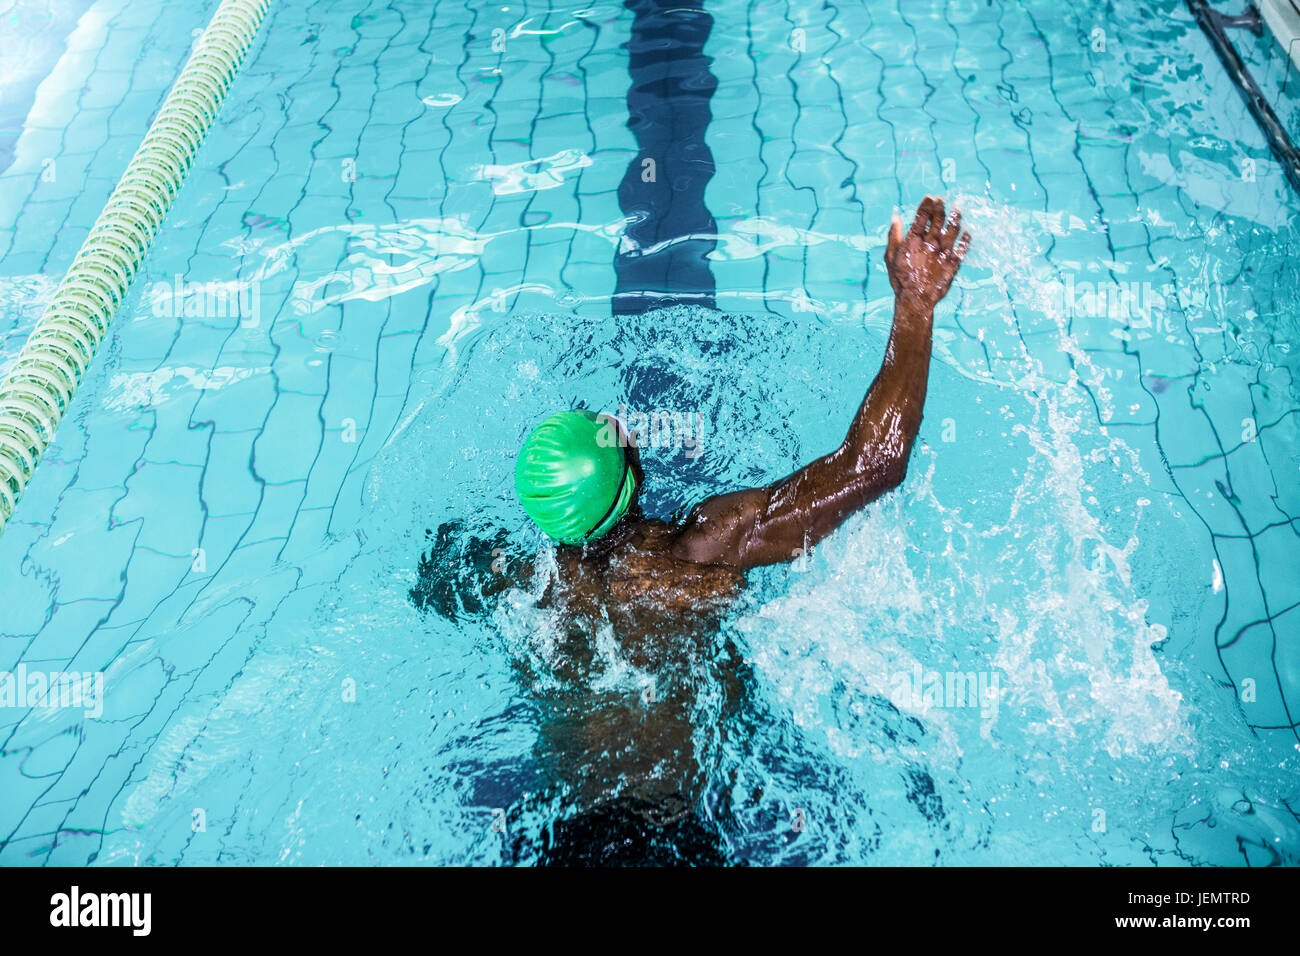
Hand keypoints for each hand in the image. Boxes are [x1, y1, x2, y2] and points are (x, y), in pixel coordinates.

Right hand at [885, 196, 969, 310]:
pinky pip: (963, 247)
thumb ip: (894, 236)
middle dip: (941, 206)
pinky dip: (966, 238)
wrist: (915, 300)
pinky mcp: (954, 263)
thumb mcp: (890, 257)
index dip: (927, 204)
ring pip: (953, 229)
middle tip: (942, 199)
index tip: (930, 197)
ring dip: (956, 216)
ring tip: (957, 209)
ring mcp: (944, 252)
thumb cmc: (901, 279)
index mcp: (914, 240)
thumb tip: (895, 217)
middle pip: (938, 218)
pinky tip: (967, 232)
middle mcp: (930, 243)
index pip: (922, 215)